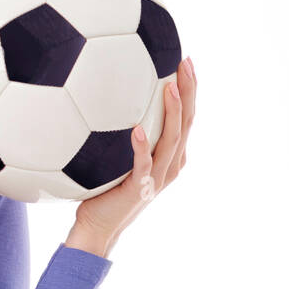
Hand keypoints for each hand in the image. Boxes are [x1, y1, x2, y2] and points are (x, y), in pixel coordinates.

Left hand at [66, 56, 196, 256]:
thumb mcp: (119, 157)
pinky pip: (143, 164)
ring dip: (173, 112)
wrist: (98, 226)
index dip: (190, 90)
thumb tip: (106, 99)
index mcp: (169, 156)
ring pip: (172, 140)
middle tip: (186, 63)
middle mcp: (170, 165)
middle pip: (187, 123)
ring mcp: (157, 177)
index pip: (186, 118)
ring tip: (170, 87)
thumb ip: (124, 134)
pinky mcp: (140, 188)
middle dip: (189, 92)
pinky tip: (137, 129)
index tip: (186, 61)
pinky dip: (142, 146)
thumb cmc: (105, 190)